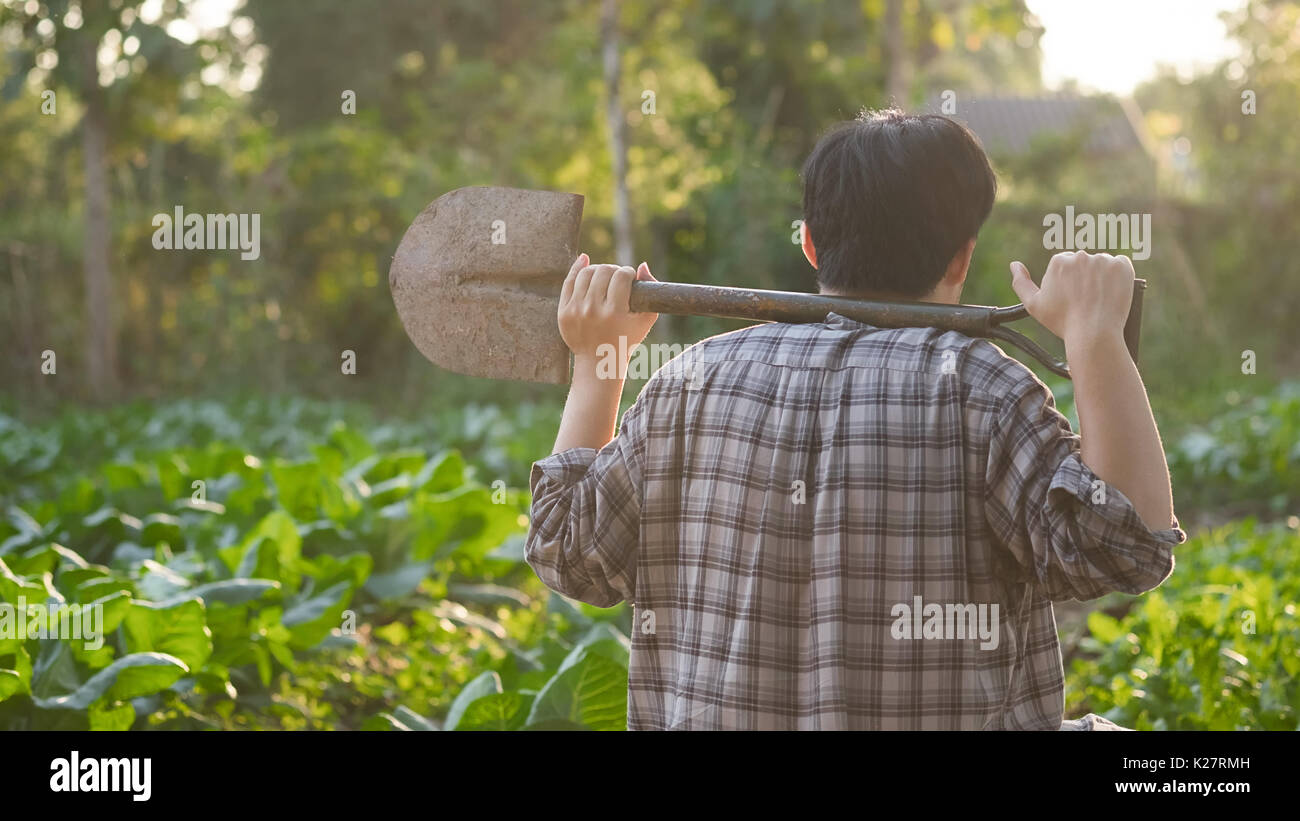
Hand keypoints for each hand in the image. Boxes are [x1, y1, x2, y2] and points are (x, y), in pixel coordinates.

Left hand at [558, 253, 658, 362]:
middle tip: (618, 277)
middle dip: (614, 269)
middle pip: (604, 271)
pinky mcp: (564, 312)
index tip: (630, 277)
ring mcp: (576, 311)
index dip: (628, 272)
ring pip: (586, 273)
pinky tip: (585, 261)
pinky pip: (569, 282)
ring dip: (598, 269)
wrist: (599, 362)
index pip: (621, 277)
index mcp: (614, 313)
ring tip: (604, 275)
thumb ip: (650, 290)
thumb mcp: (646, 319)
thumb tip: (641, 265)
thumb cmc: (627, 339)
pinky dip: (578, 269)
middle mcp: (593, 310)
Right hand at [1009, 251, 1133, 343]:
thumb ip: (1020, 282)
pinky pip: (1121, 266)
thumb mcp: (1033, 305)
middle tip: (1087, 300)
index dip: (1069, 283)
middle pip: (1084, 264)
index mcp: (1059, 261)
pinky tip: (1112, 292)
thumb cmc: (1062, 321)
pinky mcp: (1122, 266)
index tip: (1072, 298)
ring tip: (1100, 299)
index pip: (1066, 265)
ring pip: (1102, 265)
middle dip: (1085, 278)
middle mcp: (1081, 256)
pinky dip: (1119, 277)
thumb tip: (1014, 264)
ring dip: (1102, 277)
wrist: (1093, 333)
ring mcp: (1103, 260)